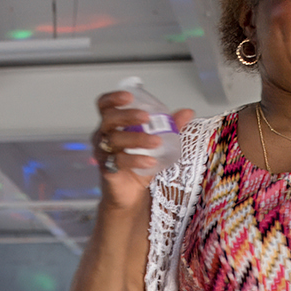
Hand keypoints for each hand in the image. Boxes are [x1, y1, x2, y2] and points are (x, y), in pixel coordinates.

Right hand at [92, 91, 193, 209]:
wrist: (131, 193)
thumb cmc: (138, 164)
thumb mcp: (155, 142)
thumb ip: (169, 126)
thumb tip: (187, 112)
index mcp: (112, 125)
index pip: (104, 105)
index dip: (113, 98)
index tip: (129, 97)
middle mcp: (103, 136)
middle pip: (108, 119)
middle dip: (127, 116)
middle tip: (146, 117)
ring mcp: (103, 153)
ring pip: (114, 140)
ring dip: (137, 139)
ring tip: (156, 142)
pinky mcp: (106, 169)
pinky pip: (118, 161)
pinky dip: (136, 160)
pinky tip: (151, 161)